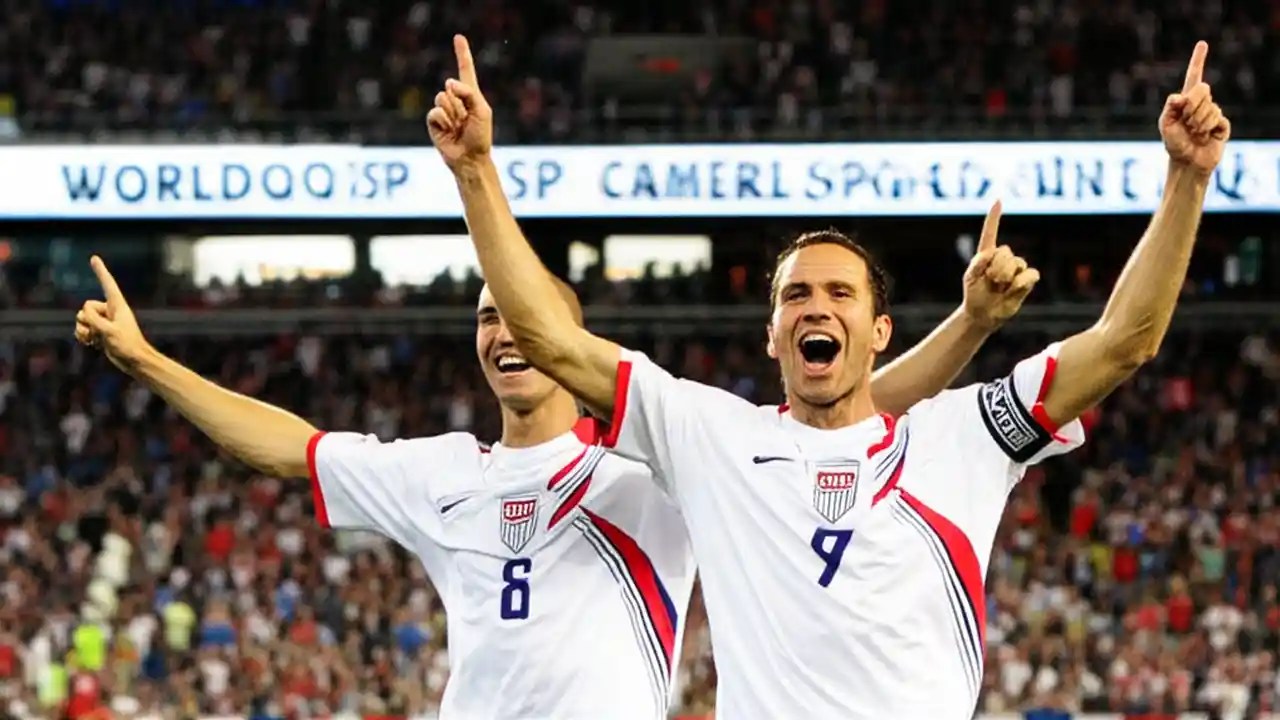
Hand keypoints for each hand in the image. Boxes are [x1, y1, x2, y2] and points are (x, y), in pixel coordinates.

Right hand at [75, 256, 150, 372]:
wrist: (134, 361)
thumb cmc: (127, 345)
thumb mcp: (109, 331)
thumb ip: (94, 319)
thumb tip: (83, 313)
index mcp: (118, 306)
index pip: (107, 284)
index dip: (100, 271)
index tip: (93, 258)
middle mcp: (110, 311)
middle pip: (86, 307)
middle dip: (87, 320)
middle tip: (100, 332)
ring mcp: (104, 321)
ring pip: (81, 319)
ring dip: (84, 330)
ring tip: (96, 340)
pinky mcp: (100, 332)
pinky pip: (82, 329)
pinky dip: (83, 336)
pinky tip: (93, 344)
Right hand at [427, 35, 493, 171]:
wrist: (470, 158)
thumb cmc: (480, 136)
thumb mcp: (481, 110)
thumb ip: (468, 93)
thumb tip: (448, 82)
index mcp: (471, 96)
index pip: (465, 71)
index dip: (462, 54)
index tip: (458, 37)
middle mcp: (456, 101)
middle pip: (450, 88)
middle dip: (459, 102)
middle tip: (466, 120)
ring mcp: (444, 111)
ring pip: (441, 98)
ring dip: (452, 113)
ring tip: (458, 127)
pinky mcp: (434, 123)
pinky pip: (434, 112)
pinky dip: (442, 121)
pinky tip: (448, 131)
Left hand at [962, 200, 1039, 329]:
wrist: (982, 314)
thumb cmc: (974, 293)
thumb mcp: (970, 277)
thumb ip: (978, 262)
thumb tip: (991, 252)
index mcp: (987, 254)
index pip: (991, 233)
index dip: (994, 217)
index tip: (998, 200)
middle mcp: (1003, 258)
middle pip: (1005, 251)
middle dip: (996, 268)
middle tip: (990, 281)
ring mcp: (1016, 268)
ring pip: (1017, 262)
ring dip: (1005, 276)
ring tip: (998, 287)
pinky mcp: (1027, 280)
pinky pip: (1030, 274)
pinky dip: (1020, 283)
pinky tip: (1011, 290)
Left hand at [1160, 41, 1230, 175]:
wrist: (1186, 162)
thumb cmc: (1173, 144)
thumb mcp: (1165, 124)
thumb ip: (1170, 107)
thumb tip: (1181, 97)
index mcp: (1186, 100)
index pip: (1193, 76)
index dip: (1198, 60)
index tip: (1202, 43)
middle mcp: (1201, 103)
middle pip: (1202, 88)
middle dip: (1192, 104)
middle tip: (1186, 121)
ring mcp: (1213, 112)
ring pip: (1209, 106)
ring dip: (1198, 122)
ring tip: (1194, 133)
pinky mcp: (1222, 124)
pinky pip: (1217, 118)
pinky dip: (1207, 129)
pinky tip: (1205, 136)